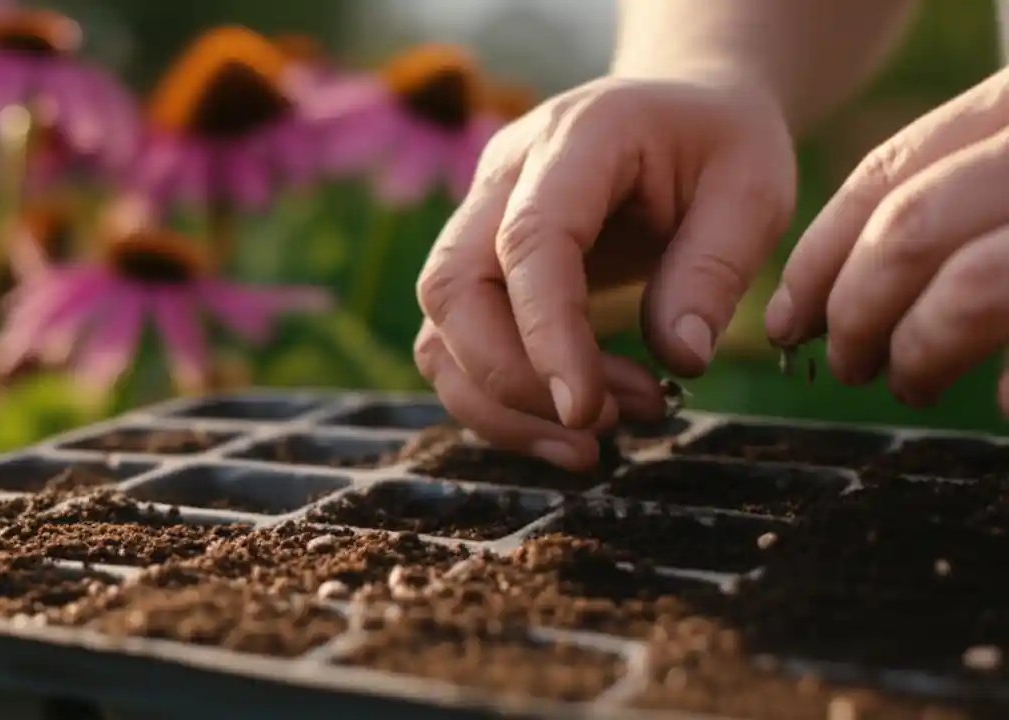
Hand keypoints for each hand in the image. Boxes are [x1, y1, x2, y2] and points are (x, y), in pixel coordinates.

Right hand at [415, 76, 797, 468]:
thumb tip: (679, 360)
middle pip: (453, 287)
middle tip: (600, 429)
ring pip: (439, 328)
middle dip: (511, 380)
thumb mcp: (754, 190)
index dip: (546, 331)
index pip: (529, 238)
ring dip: (500, 404)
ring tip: (592, 445)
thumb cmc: (719, 146)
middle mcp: (504, 174)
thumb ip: (716, 269)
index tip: (586, 409)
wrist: (680, 112)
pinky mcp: (478, 267)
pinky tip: (565, 428)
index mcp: (577, 136)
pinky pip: (452, 347)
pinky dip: (498, 402)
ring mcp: (478, 220)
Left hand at [767, 69, 1008, 414]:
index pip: (889, 173)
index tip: (789, 322)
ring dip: (922, 352)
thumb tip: (836, 304)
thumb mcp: (1003, 174)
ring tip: (914, 384)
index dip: (821, 257)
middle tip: (849, 366)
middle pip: (910, 228)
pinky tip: (1005, 402)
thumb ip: (948, 205)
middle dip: (857, 312)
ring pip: (970, 288)